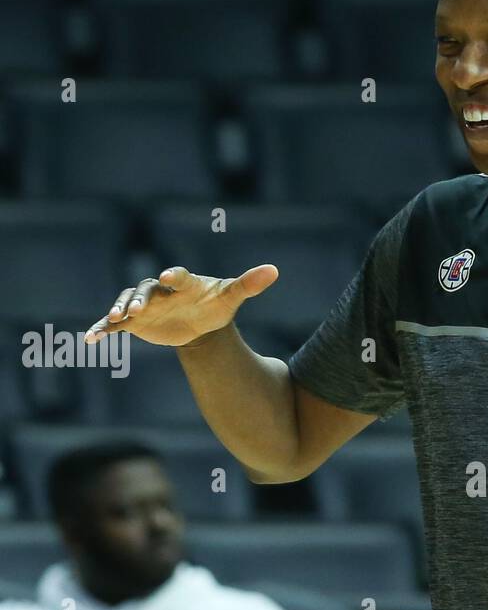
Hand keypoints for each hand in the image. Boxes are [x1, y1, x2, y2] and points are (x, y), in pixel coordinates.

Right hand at [82, 264, 278, 348]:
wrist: (200, 321)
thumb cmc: (215, 305)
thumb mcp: (231, 297)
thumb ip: (249, 284)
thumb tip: (274, 270)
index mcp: (184, 282)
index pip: (177, 276)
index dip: (174, 276)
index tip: (170, 277)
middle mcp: (160, 291)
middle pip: (146, 290)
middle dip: (140, 298)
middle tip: (136, 309)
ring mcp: (144, 305)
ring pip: (127, 303)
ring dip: (120, 309)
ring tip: (115, 319)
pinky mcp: (134, 322)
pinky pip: (114, 324)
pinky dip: (102, 329)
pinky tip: (89, 339)